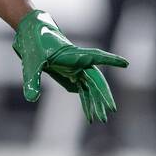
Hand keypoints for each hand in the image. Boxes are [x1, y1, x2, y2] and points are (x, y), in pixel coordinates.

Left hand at [12, 9, 128, 122]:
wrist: (30, 36)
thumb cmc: (34, 44)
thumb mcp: (31, 63)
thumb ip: (32, 79)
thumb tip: (32, 98)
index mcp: (74, 55)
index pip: (96, 57)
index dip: (111, 60)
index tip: (125, 64)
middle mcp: (79, 63)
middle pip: (96, 80)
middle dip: (103, 96)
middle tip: (111, 110)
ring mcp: (76, 70)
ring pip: (91, 88)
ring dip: (96, 103)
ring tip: (101, 119)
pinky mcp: (70, 76)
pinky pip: (82, 91)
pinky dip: (86, 103)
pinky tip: (90, 117)